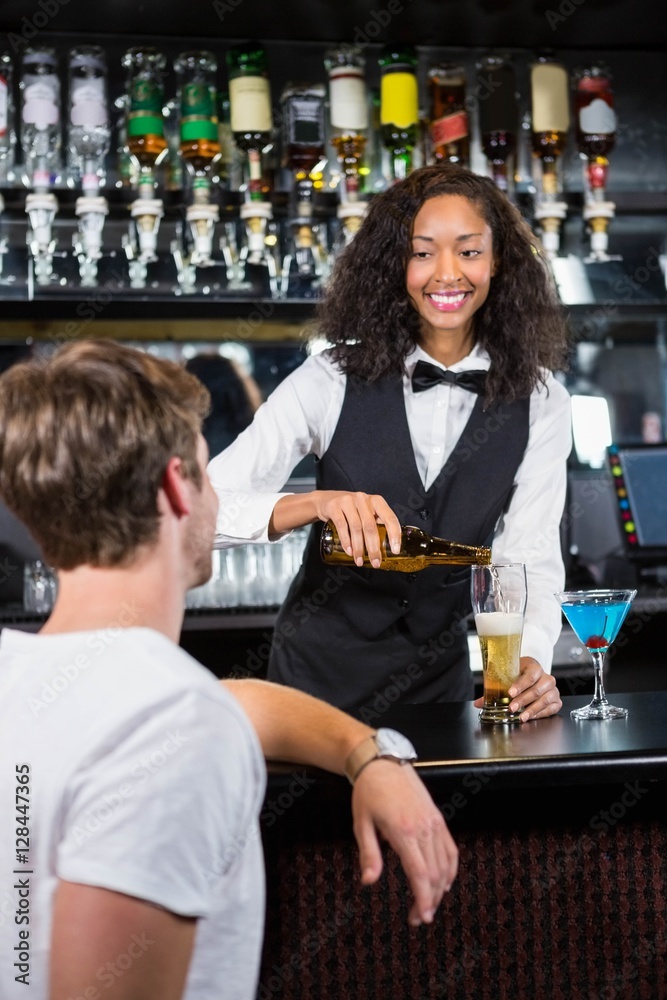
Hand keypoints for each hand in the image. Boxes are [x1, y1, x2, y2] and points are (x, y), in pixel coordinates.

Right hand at [313, 490, 401, 567]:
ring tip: (359, 561)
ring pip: (356, 528)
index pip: (389, 518)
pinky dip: (346, 541)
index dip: (394, 534)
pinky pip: (341, 526)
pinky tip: (349, 551)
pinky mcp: (334, 506)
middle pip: (370, 526)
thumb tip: (387, 547)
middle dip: (373, 548)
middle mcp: (363, 499)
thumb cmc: (351, 509)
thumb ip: (376, 524)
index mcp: (376, 501)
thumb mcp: (366, 512)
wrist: (326, 500)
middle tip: (375, 562)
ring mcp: (348, 501)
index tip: (395, 550)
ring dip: (359, 548)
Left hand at [350, 759, 457, 926]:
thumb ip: (369, 854)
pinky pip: (450, 848)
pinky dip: (450, 868)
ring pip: (445, 864)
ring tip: (428, 904)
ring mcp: (434, 822)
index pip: (419, 873)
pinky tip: (444, 882)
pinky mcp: (438, 818)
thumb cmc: (368, 791)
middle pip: (434, 874)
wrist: (382, 762)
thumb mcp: (361, 823)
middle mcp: (423, 827)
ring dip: (440, 888)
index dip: (422, 899)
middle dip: (429, 900)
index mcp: (403, 830)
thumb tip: (368, 881)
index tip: (421, 917)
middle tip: (418, 917)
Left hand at [474, 656, 561, 720]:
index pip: (530, 675)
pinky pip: (551, 709)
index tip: (510, 693)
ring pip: (545, 700)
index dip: (520, 685)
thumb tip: (479, 703)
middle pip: (536, 690)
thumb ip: (494, 689)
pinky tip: (531, 717)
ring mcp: (553, 690)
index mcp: (534, 667)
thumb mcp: (508, 677)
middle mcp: (547, 678)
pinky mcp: (557, 700)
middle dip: (522, 700)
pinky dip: (541, 714)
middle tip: (511, 708)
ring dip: (532, 709)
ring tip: (521, 716)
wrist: (534, 675)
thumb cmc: (520, 675)